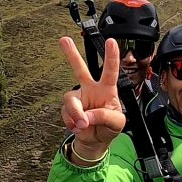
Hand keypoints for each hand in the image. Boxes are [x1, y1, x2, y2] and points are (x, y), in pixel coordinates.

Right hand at [58, 37, 126, 154]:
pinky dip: (72, 122)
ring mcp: (79, 98)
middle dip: (71, 55)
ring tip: (83, 124)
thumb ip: (104, 117)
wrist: (96, 141)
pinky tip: (78, 126)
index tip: (111, 42)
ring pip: (70, 98)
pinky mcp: (69, 109)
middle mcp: (91, 89)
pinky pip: (65, 112)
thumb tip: (87, 115)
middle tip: (64, 40)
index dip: (111, 56)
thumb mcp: (117, 123)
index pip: (110, 71)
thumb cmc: (109, 127)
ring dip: (75, 113)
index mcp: (107, 89)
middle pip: (80, 69)